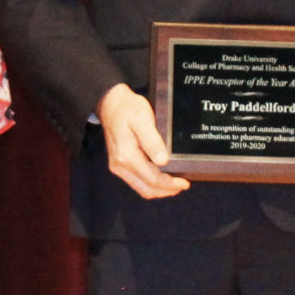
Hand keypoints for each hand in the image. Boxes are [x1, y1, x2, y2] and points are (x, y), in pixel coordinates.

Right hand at [98, 83, 188, 198]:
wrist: (110, 103)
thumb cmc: (127, 108)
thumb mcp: (142, 119)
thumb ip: (152, 141)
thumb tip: (163, 161)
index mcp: (126, 156)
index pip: (152, 179)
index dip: (170, 184)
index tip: (184, 183)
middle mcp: (120, 165)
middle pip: (147, 189)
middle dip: (167, 191)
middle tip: (183, 185)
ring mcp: (118, 166)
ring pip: (142, 188)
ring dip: (159, 189)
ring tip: (175, 184)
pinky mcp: (119, 164)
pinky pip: (137, 181)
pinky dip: (151, 183)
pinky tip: (162, 177)